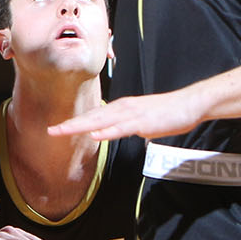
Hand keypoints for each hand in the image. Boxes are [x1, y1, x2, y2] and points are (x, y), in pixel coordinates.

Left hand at [48, 87, 210, 140]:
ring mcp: (132, 114)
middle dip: (70, 124)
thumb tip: (118, 133)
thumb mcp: (143, 121)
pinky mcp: (143, 122)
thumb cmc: (168, 113)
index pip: (94, 116)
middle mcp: (123, 108)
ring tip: (63, 131)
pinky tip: (95, 136)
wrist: (189, 104)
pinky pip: (122, 128)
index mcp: (122, 108)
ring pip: (101, 121)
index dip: (75, 122)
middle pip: (92, 117)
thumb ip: (128, 126)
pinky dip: (107, 132)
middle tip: (51, 130)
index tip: (58, 128)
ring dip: (81, 126)